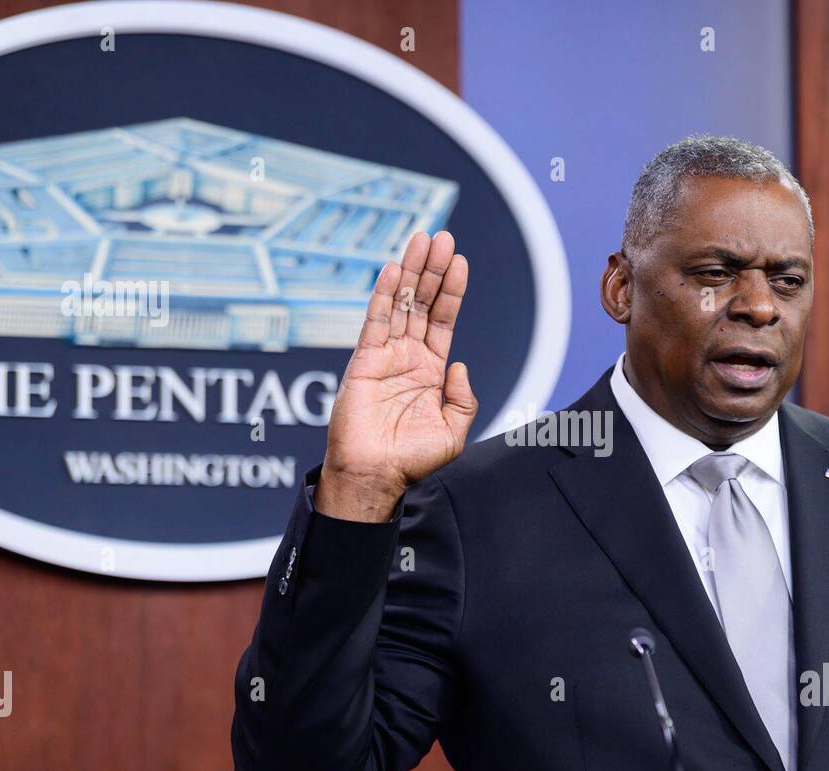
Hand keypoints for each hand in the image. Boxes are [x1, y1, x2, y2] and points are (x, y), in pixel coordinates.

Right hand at [315, 231, 475, 521]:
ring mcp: (386, 356)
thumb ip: (464, 399)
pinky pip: (375, 321)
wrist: (375, 475)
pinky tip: (392, 270)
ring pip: (400, 305)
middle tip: (441, 237)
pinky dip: (383, 294)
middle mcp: (408, 357)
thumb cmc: (411, 460)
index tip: (459, 261)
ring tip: (422, 241)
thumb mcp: (453, 431)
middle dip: (433, 271)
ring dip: (411, 272)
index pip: (444, 321)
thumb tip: (460, 366)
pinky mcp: (364, 361)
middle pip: (423, 304)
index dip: (452, 291)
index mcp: (431, 371)